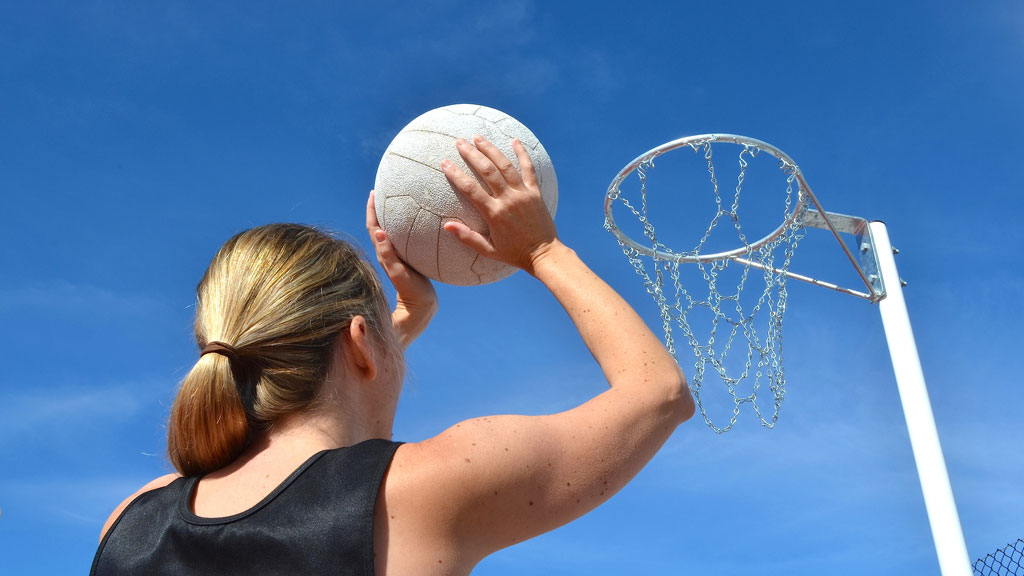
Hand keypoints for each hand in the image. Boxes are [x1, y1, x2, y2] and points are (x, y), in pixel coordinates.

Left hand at [366, 191, 437, 347]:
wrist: (420, 309)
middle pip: (379, 226)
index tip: (373, 193)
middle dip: (379, 208)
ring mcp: (396, 257)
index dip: (371, 209)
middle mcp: (387, 253)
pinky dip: (402, 228)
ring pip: (389, 232)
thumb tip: (379, 233)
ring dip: (389, 217)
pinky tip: (412, 224)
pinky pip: (401, 240)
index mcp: (383, 253)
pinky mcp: (406, 261)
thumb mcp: (399, 273)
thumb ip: (388, 255)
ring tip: (395, 202)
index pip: (373, 227)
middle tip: (383, 192)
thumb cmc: (410, 292)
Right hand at [441, 136, 558, 275]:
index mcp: (494, 214)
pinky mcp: (535, 192)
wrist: (544, 254)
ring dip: (491, 149)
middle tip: (459, 142)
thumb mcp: (488, 250)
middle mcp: (508, 200)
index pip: (470, 189)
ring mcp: (523, 194)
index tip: (445, 163)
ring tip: (478, 137)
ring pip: (505, 166)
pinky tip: (515, 140)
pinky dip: (522, 153)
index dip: (456, 174)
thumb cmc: (514, 253)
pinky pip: (529, 169)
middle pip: (487, 170)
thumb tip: (446, 225)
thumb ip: (467, 237)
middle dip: (472, 154)